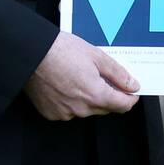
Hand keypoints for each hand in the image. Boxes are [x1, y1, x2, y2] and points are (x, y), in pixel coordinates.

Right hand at [24, 32, 139, 120]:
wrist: (31, 53)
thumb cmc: (61, 51)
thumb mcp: (96, 56)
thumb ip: (118, 74)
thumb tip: (132, 85)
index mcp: (95, 95)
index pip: (122, 106)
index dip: (130, 98)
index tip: (130, 92)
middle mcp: (81, 109)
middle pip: (105, 108)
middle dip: (109, 96)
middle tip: (103, 78)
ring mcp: (65, 113)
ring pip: (87, 110)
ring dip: (89, 99)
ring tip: (79, 78)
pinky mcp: (51, 113)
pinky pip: (69, 111)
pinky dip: (72, 101)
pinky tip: (66, 85)